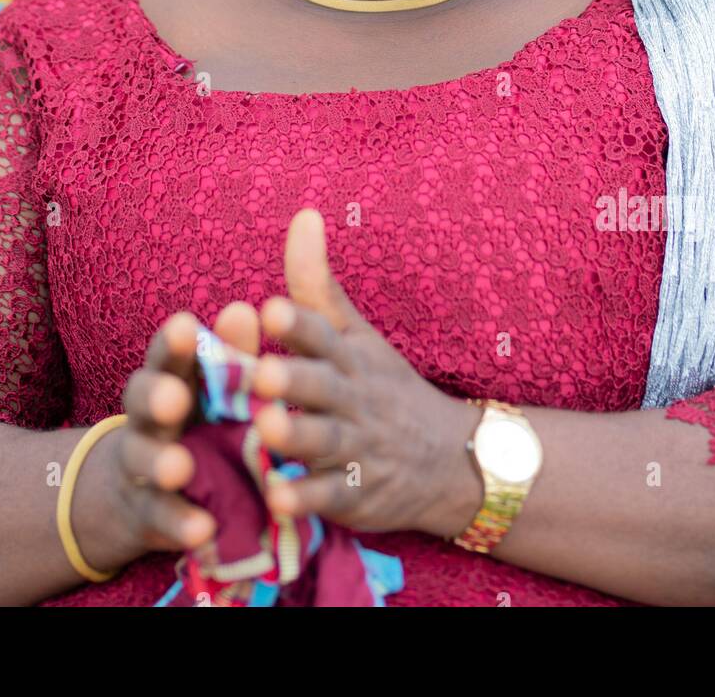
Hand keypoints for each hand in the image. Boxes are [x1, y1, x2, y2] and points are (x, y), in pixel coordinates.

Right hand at [74, 302, 259, 571]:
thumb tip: (243, 308)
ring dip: (159, 463)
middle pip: (140, 399)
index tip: (186, 325)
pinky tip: (203, 529)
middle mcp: (147, 417)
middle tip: (174, 396)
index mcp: (169, 379)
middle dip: (156, 396)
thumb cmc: (194, 422)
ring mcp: (141, 466)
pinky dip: (180, 523)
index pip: (166, 354)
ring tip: (179, 468)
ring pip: (142, 459)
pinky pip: (161, 518)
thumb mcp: (211, 388)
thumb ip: (229, 354)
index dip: (172, 342)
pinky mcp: (147, 513)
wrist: (137, 490)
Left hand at [250, 209, 482, 537]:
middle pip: (323, 386)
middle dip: (295, 379)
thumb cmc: (380, 384)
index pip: (323, 333)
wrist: (450, 458)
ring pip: (324, 442)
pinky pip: (329, 498)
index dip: (298, 323)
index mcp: (347, 355)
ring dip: (296, 436)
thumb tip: (302, 214)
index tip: (269, 308)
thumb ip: (316, 282)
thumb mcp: (353, 333)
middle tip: (264, 372)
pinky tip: (276, 498)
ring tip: (265, 428)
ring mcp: (356, 447)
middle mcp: (351, 398)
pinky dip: (305, 499)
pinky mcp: (354, 494)